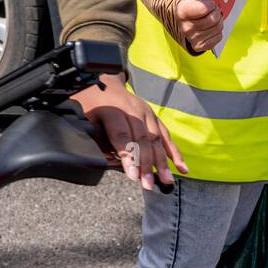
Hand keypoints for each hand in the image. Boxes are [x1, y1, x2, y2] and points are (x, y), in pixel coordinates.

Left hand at [72, 73, 187, 189]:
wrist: (104, 82)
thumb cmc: (91, 105)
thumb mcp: (85, 119)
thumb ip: (97, 141)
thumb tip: (109, 162)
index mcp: (113, 110)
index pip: (122, 135)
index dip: (128, 156)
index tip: (133, 175)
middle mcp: (132, 110)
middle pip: (142, 139)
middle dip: (147, 164)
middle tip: (148, 184)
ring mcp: (146, 112)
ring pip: (156, 138)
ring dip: (163, 162)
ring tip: (167, 181)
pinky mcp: (153, 117)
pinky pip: (166, 135)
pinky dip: (174, 152)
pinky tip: (182, 167)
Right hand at [175, 0, 222, 52]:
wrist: (183, 20)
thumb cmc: (192, 5)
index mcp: (182, 12)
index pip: (203, 9)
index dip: (211, 4)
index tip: (211, 2)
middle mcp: (185, 28)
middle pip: (212, 20)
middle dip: (217, 12)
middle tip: (217, 9)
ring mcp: (192, 39)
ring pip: (217, 28)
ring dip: (220, 21)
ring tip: (216, 17)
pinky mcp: (199, 46)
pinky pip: (218, 38)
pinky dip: (219, 32)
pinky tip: (214, 27)